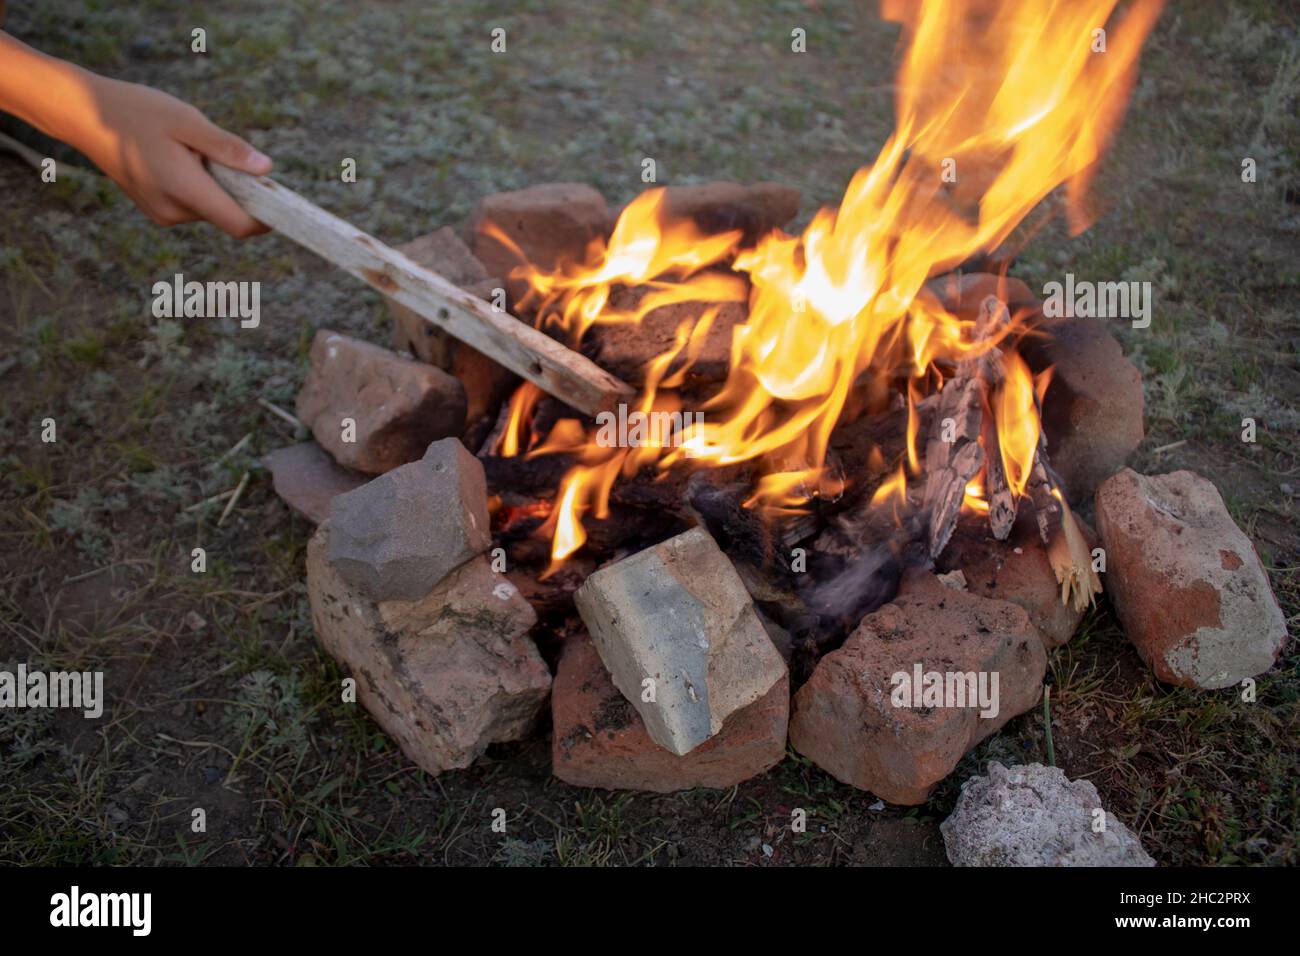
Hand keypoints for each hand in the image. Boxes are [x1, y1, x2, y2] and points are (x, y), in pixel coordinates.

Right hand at [70, 73, 272, 237]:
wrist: (85, 116)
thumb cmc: (138, 112)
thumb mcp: (188, 121)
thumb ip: (228, 148)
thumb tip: (266, 169)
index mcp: (185, 191)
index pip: (238, 225)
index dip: (265, 219)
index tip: (280, 201)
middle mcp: (173, 212)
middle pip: (227, 214)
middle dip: (238, 191)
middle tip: (227, 154)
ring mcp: (162, 214)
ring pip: (210, 208)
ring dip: (216, 186)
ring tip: (192, 152)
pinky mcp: (156, 210)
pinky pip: (193, 204)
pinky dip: (199, 186)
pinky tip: (179, 158)